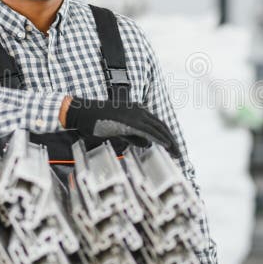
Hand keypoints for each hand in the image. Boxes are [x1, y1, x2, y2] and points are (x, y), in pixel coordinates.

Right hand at [63, 97, 179, 156]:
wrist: (83, 113)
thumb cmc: (97, 121)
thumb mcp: (119, 130)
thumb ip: (134, 137)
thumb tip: (149, 145)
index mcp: (137, 110)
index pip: (157, 123)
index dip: (167, 135)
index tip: (173, 147)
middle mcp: (139, 110)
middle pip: (161, 125)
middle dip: (172, 139)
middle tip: (179, 153)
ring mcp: (134, 115)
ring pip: (158, 128)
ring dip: (169, 140)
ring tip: (177, 152)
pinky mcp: (129, 122)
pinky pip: (148, 131)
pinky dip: (159, 138)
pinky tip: (167, 145)